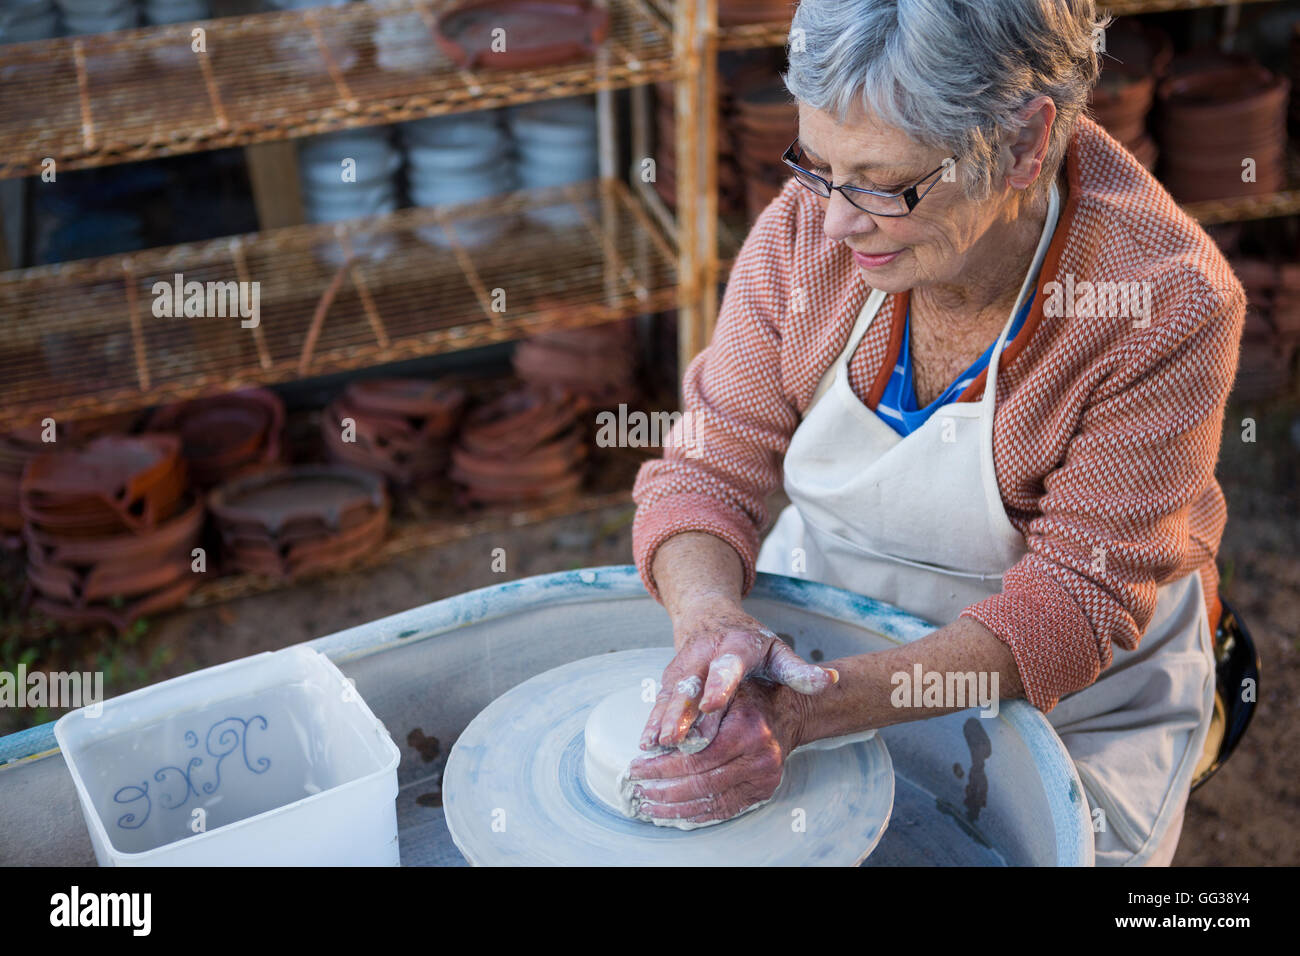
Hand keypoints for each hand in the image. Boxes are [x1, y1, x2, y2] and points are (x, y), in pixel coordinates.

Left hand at [626, 679, 804, 825]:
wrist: (787, 711)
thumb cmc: (749, 696)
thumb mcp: (723, 690)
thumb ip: (695, 712)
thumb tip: (658, 739)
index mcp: (747, 729)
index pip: (696, 758)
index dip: (662, 767)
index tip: (637, 768)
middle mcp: (759, 757)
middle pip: (701, 784)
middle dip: (663, 790)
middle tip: (638, 790)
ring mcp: (764, 778)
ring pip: (711, 802)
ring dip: (675, 808)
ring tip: (649, 805)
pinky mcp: (763, 791)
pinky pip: (725, 809)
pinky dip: (697, 814)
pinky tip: (675, 812)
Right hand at [639, 597, 836, 750]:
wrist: (711, 620)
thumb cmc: (751, 644)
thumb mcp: (777, 653)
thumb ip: (800, 671)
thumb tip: (831, 681)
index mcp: (735, 647)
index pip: (727, 667)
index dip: (720, 686)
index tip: (714, 705)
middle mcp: (704, 654)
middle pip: (691, 683)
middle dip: (681, 711)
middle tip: (675, 738)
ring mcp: (683, 666)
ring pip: (670, 695)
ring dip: (662, 720)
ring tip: (657, 746)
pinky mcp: (668, 679)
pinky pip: (659, 702)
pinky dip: (653, 721)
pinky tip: (647, 743)